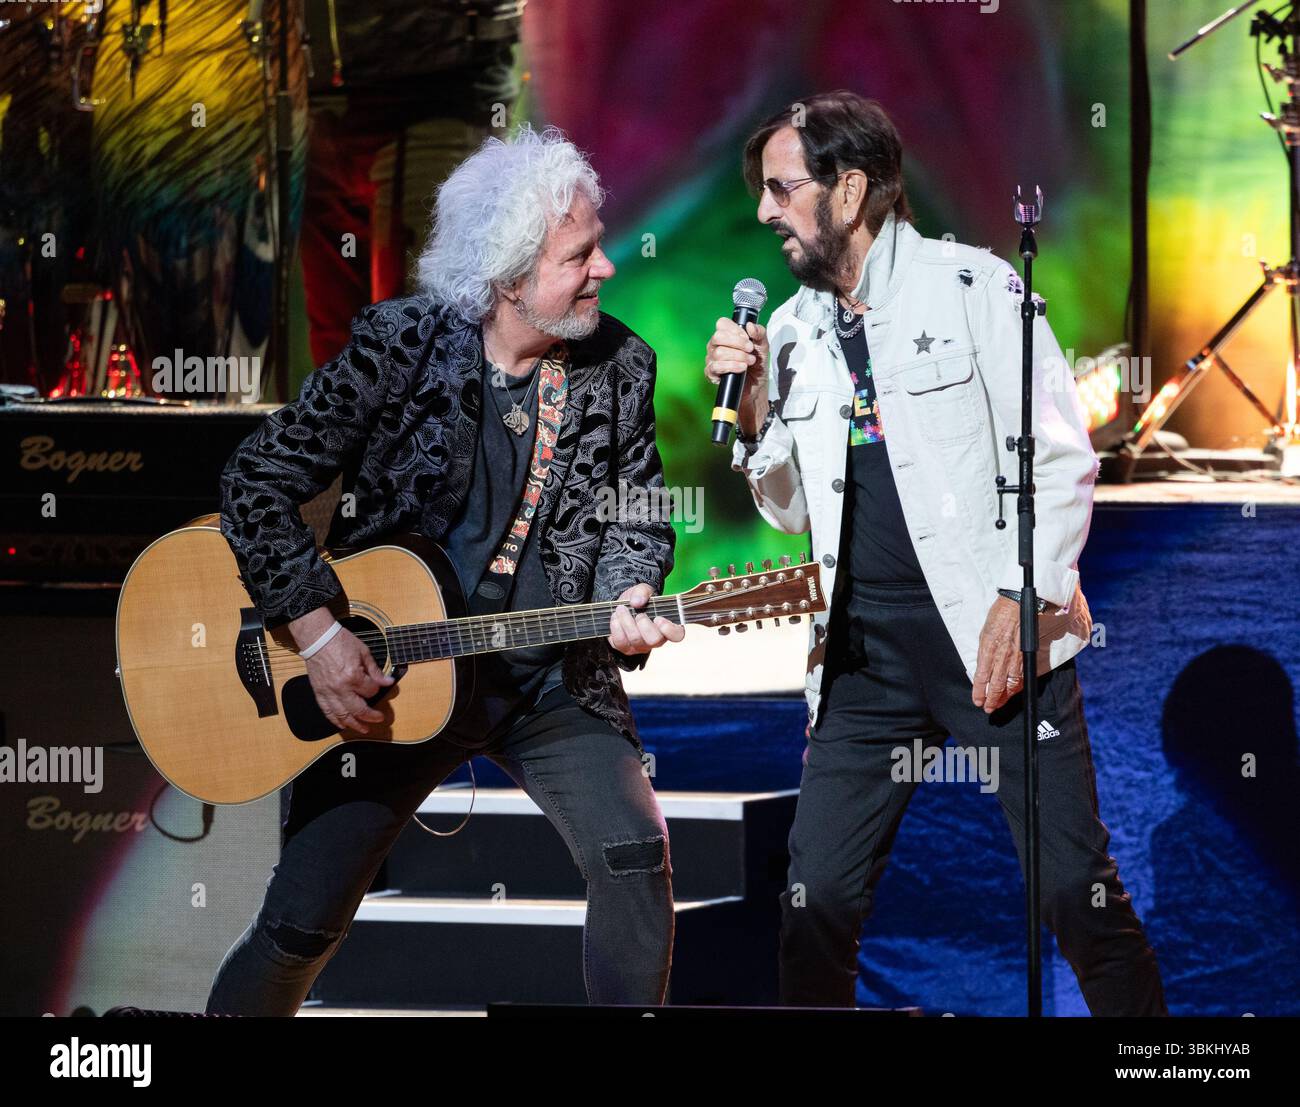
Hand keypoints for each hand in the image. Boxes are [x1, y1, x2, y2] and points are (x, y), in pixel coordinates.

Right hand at [290, 609, 394, 734]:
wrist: (317, 638)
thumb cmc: (340, 641)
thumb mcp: (363, 652)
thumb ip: (375, 670)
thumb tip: (388, 682)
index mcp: (353, 676)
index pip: (370, 691)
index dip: (376, 689)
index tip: (378, 685)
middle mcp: (340, 688)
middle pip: (358, 709)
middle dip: (370, 716)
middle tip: (379, 719)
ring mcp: (328, 692)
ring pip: (342, 715)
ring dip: (354, 724)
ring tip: (363, 729)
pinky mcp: (318, 693)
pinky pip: (327, 712)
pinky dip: (335, 720)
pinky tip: (342, 724)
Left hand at [608, 583, 684, 655]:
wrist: (623, 605)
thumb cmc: (639, 600)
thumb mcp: (642, 590)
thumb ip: (642, 592)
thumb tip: (637, 602)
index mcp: (668, 626)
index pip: (677, 635)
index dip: (669, 630)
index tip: (658, 618)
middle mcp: (657, 640)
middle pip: (654, 640)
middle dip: (643, 624)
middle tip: (638, 613)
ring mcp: (641, 646)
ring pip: (635, 640)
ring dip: (626, 621)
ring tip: (621, 608)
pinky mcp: (625, 648)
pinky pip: (620, 643)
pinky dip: (616, 628)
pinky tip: (615, 617)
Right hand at [705, 318, 769, 436]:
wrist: (756, 387)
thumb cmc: (756, 366)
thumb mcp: (763, 346)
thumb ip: (759, 333)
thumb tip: (750, 326)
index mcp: (726, 336)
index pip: (722, 324)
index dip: (735, 329)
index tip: (747, 338)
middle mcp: (716, 346)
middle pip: (718, 337)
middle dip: (738, 343)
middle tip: (750, 350)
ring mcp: (711, 359)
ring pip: (718, 352)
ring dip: (738, 357)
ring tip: (749, 362)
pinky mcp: (711, 373)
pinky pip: (716, 366)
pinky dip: (732, 366)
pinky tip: (742, 368)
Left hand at [971, 596, 1024, 713]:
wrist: (1018, 605)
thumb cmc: (999, 616)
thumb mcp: (984, 634)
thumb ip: (983, 653)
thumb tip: (982, 668)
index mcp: (987, 649)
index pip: (981, 677)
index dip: (979, 692)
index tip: (977, 701)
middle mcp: (1001, 656)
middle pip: (995, 685)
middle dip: (991, 700)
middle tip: (988, 709)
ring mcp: (1015, 657)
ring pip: (1010, 684)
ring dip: (1004, 697)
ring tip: (998, 705)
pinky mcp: (1026, 656)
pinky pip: (1021, 676)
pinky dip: (1016, 687)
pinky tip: (1012, 692)